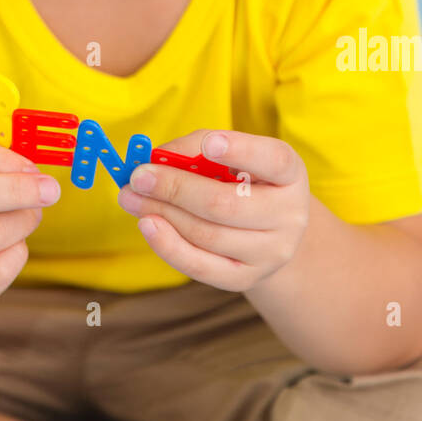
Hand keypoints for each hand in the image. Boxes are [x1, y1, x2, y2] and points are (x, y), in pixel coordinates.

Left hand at [117, 128, 309, 290]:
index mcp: (290, 173)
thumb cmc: (242, 180)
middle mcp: (289, 215)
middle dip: (175, 188)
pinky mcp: (246, 278)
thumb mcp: (231, 154)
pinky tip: (147, 225)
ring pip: (207, 235)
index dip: (242, 151)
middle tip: (138, 177)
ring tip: (131, 198)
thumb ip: (196, 148)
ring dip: (162, 214)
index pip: (273, 160)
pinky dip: (169, 246)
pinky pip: (201, 267)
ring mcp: (271, 252)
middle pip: (226, 205)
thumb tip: (155, 159)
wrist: (267, 229)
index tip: (210, 142)